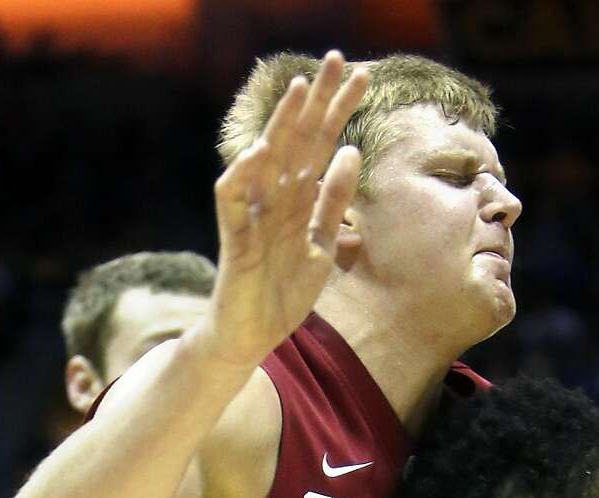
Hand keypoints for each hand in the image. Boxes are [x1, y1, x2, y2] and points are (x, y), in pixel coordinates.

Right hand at [202, 51, 367, 369]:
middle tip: (339, 60)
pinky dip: (244, 176)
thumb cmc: (282, 292)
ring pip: (266, 160)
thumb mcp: (321, 244)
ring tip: (300, 89)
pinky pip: (234, 201)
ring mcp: (254, 216)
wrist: (252, 337)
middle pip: (298, 140)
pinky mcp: (235, 240)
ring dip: (282, 124)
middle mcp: (275, 198)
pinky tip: (260, 152)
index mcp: (297, 198)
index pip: (322, 143)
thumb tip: (352, 152)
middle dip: (318, 102)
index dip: (340, 111)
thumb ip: (332, 201)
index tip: (364, 77)